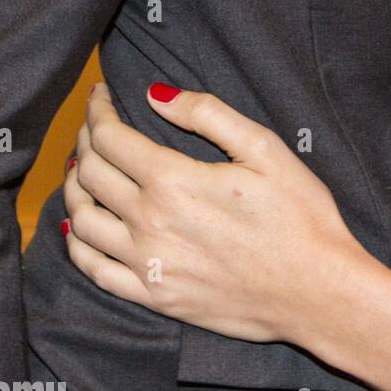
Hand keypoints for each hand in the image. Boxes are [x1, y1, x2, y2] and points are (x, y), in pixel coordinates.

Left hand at [61, 82, 362, 345]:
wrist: (316, 289)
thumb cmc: (299, 214)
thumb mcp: (264, 148)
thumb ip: (207, 114)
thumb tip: (156, 94)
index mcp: (173, 181)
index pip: (111, 137)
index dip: (99, 110)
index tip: (101, 95)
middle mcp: (149, 223)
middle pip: (90, 174)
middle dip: (86, 141)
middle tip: (95, 126)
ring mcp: (147, 265)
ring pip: (81, 221)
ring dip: (74, 188)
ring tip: (84, 169)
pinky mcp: (154, 297)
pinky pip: (93, 270)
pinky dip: (77, 244)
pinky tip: (80, 228)